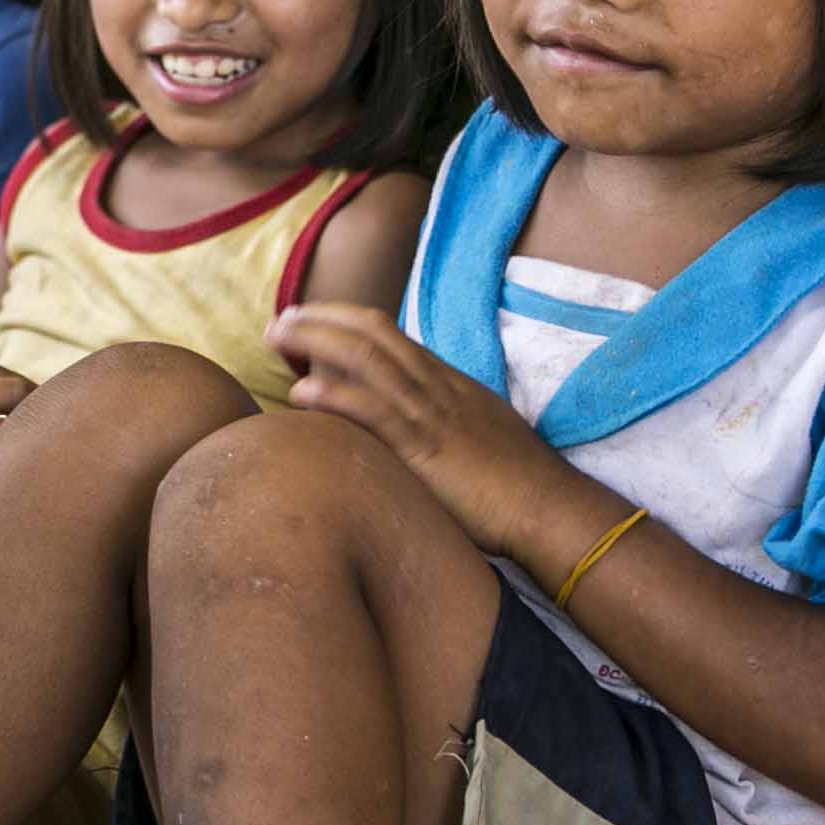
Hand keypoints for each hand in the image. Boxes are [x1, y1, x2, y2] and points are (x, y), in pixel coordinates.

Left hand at [273, 302, 595, 561]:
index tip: (306, 319)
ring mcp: (431, 413)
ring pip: (368, 359)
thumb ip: (437, 420)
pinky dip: (336, 398)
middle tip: (279, 319)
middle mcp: (435, 386)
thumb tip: (402, 423)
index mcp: (446, 381)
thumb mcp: (473, 433)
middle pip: (371, 332)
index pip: (388, 333)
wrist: (548, 506)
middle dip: (320, 320)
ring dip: (316, 343)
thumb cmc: (515, 480)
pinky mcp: (427, 448)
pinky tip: (301, 394)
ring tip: (277, 338)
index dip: (342, 320)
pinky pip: (377, 413)